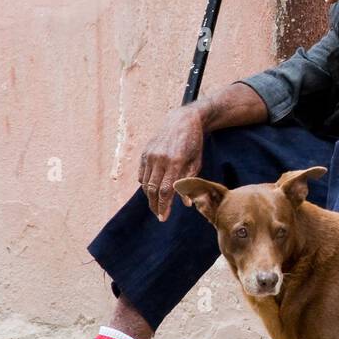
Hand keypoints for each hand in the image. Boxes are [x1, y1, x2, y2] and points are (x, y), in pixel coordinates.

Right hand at [138, 104, 204, 221]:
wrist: (183, 120)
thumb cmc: (194, 143)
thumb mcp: (196, 163)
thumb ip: (189, 182)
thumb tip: (186, 204)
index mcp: (176, 161)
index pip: (166, 191)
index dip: (164, 206)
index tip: (163, 218)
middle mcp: (160, 158)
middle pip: (153, 189)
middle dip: (155, 205)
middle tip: (159, 215)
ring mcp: (150, 155)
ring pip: (145, 183)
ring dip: (150, 197)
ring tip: (156, 204)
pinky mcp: (145, 153)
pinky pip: (141, 174)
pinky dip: (145, 184)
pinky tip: (152, 190)